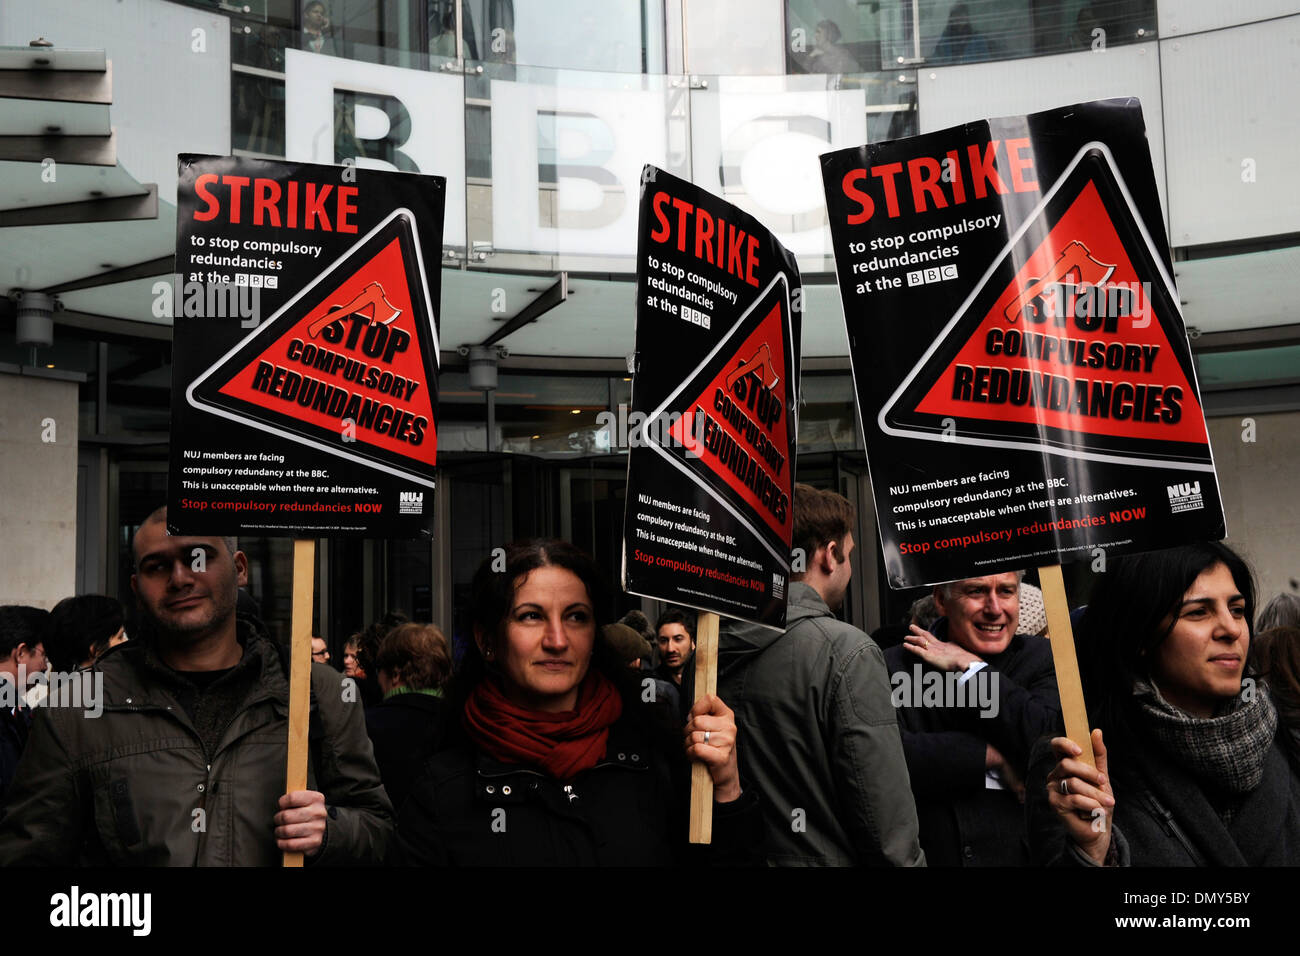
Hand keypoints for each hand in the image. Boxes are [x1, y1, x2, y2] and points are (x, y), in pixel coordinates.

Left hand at [275, 790, 327, 857]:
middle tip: (279, 820)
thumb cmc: (307, 813)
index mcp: (316, 799)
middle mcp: (318, 813)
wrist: (320, 829)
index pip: (292, 798)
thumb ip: (293, 799)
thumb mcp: (304, 800)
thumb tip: (280, 804)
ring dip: (279, 832)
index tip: (282, 806)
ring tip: (279, 830)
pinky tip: (282, 840)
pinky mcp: (314, 842)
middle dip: (278, 819)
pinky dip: (282, 843)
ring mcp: (317, 828)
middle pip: (286, 816)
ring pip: (287, 831)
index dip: (282, 803)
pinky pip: (290, 844)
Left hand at [684, 694, 740, 802]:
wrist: (725, 773)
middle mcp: (729, 727)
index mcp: (727, 715)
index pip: (710, 699)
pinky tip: (695, 756)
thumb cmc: (716, 748)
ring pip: (694, 736)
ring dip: (688, 745)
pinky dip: (690, 753)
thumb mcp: (713, 727)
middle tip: (692, 739)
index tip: (694, 718)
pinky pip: (696, 749)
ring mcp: (726, 742)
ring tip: (695, 749)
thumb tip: (689, 715)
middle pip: (697, 721)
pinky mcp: (720, 757)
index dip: (696, 708)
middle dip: (688, 731)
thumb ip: (703, 715)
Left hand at [903, 625, 980, 671]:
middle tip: (912, 627)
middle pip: (926, 635)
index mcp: (947, 645)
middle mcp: (938, 645)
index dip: (928, 636)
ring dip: (912, 638)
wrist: (966, 661)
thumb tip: (965, 659)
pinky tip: (905, 645)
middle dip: (919, 631)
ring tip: (906, 637)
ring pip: (920, 641)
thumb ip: (959, 657)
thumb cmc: (967, 661)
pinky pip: (917, 650)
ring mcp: (933, 650)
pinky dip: (910, 647)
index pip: (935, 639)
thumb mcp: (963, 656)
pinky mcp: (928, 656)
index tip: (924, 633)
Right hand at [1046, 729, 1113, 864]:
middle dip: (1089, 773)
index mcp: (1065, 765)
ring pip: (1073, 783)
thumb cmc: (1099, 801)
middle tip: (1104, 782)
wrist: (1099, 827)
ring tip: (1108, 802)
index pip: (1057, 746)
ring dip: (1095, 794)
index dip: (1065, 744)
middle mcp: (1055, 775)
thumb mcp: (1102, 776)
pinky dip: (1091, 804)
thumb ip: (1098, 755)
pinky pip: (1074, 799)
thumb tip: (1097, 731)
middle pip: (1066, 764)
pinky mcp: (1055, 804)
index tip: (1079, 750)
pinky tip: (1099, 810)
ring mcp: (1053, 789)